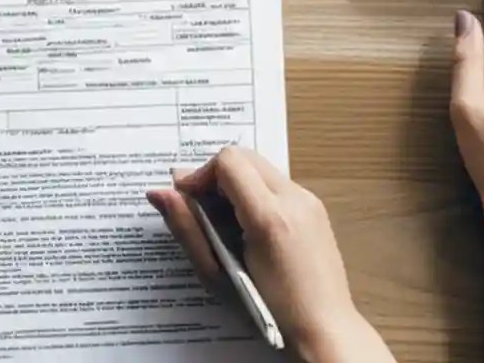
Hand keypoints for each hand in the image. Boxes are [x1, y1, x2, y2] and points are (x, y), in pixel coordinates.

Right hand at [147, 147, 394, 362]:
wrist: (324, 326)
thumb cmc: (267, 309)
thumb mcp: (217, 274)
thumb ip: (187, 228)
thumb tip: (159, 193)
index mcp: (270, 216)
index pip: (228, 161)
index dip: (200, 174)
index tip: (186, 198)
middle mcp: (294, 198)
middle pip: (244, 156)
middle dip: (216, 175)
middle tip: (202, 209)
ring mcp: (309, 200)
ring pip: (260, 167)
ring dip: (235, 183)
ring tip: (225, 221)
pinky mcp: (316, 207)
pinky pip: (277, 183)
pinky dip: (255, 192)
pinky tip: (249, 226)